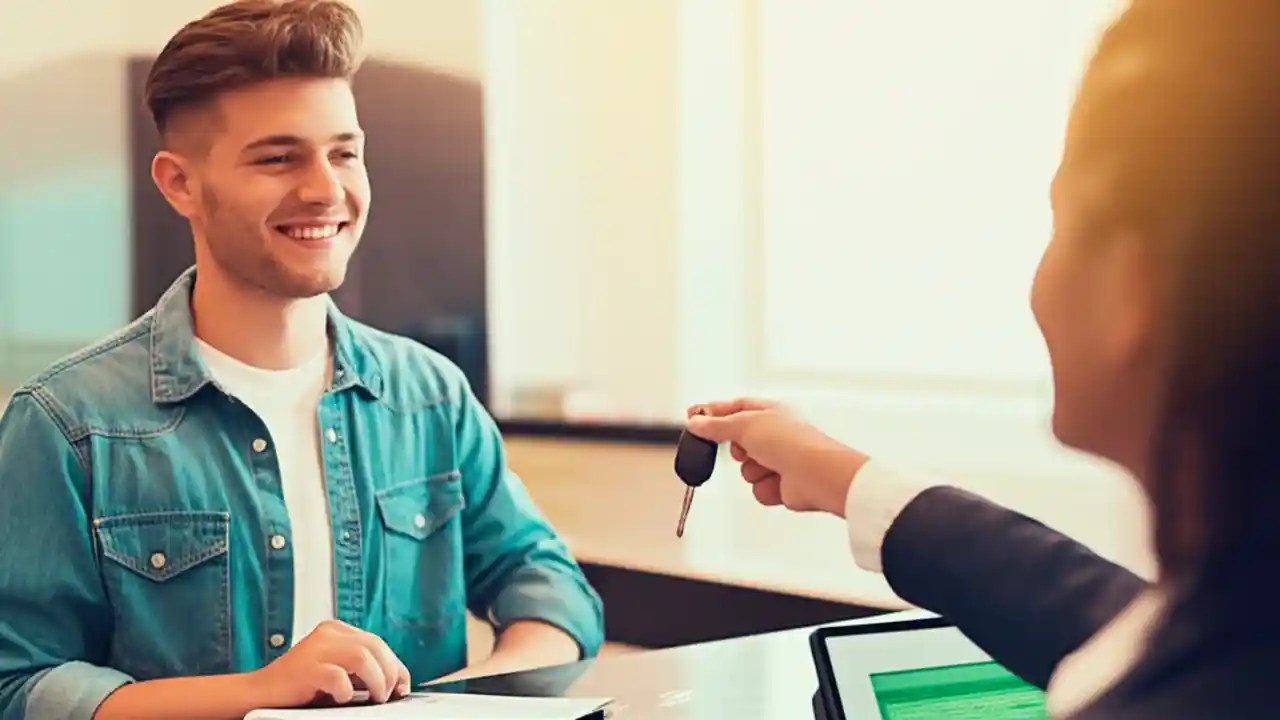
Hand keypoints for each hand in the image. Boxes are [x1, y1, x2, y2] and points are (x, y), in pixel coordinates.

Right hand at [250, 619, 411, 707]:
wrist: (258, 694)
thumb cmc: (300, 687)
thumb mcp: (337, 672)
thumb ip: (361, 671)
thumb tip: (396, 682)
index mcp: (336, 630)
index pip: (377, 642)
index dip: (396, 664)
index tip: (403, 685)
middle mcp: (328, 634)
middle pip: (374, 645)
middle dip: (390, 673)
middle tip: (390, 695)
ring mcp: (315, 648)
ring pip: (362, 657)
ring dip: (376, 680)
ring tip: (376, 698)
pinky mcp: (305, 668)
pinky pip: (337, 677)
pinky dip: (346, 690)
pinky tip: (342, 698)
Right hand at [686, 399, 868, 515]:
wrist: (817, 475)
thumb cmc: (791, 443)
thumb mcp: (745, 425)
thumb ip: (717, 425)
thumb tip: (695, 422)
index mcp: (770, 412)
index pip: (734, 408)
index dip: (713, 413)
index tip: (692, 418)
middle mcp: (774, 435)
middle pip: (736, 442)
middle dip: (737, 449)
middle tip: (746, 448)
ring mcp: (779, 460)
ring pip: (745, 469)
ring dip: (753, 471)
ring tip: (771, 467)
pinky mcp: (781, 484)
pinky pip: (758, 488)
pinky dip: (766, 488)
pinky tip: (780, 482)